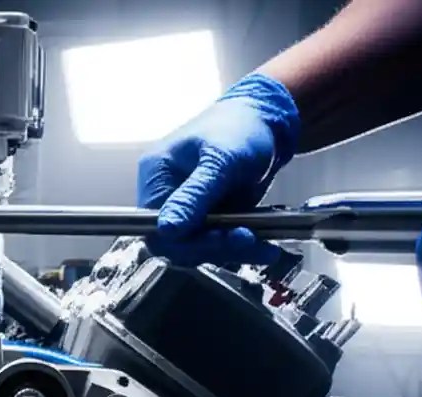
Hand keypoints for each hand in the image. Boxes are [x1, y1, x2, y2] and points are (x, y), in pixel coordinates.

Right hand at [137, 73, 301, 266]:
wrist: (268, 120)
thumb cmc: (241, 128)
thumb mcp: (220, 161)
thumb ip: (194, 196)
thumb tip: (167, 229)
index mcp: (156, 174)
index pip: (153, 224)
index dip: (182, 241)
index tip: (218, 240)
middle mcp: (165, 194)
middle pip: (175, 241)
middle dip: (213, 246)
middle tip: (248, 240)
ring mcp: (186, 206)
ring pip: (198, 247)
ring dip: (231, 250)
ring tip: (263, 245)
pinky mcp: (207, 216)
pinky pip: (216, 242)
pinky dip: (239, 247)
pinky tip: (262, 245)